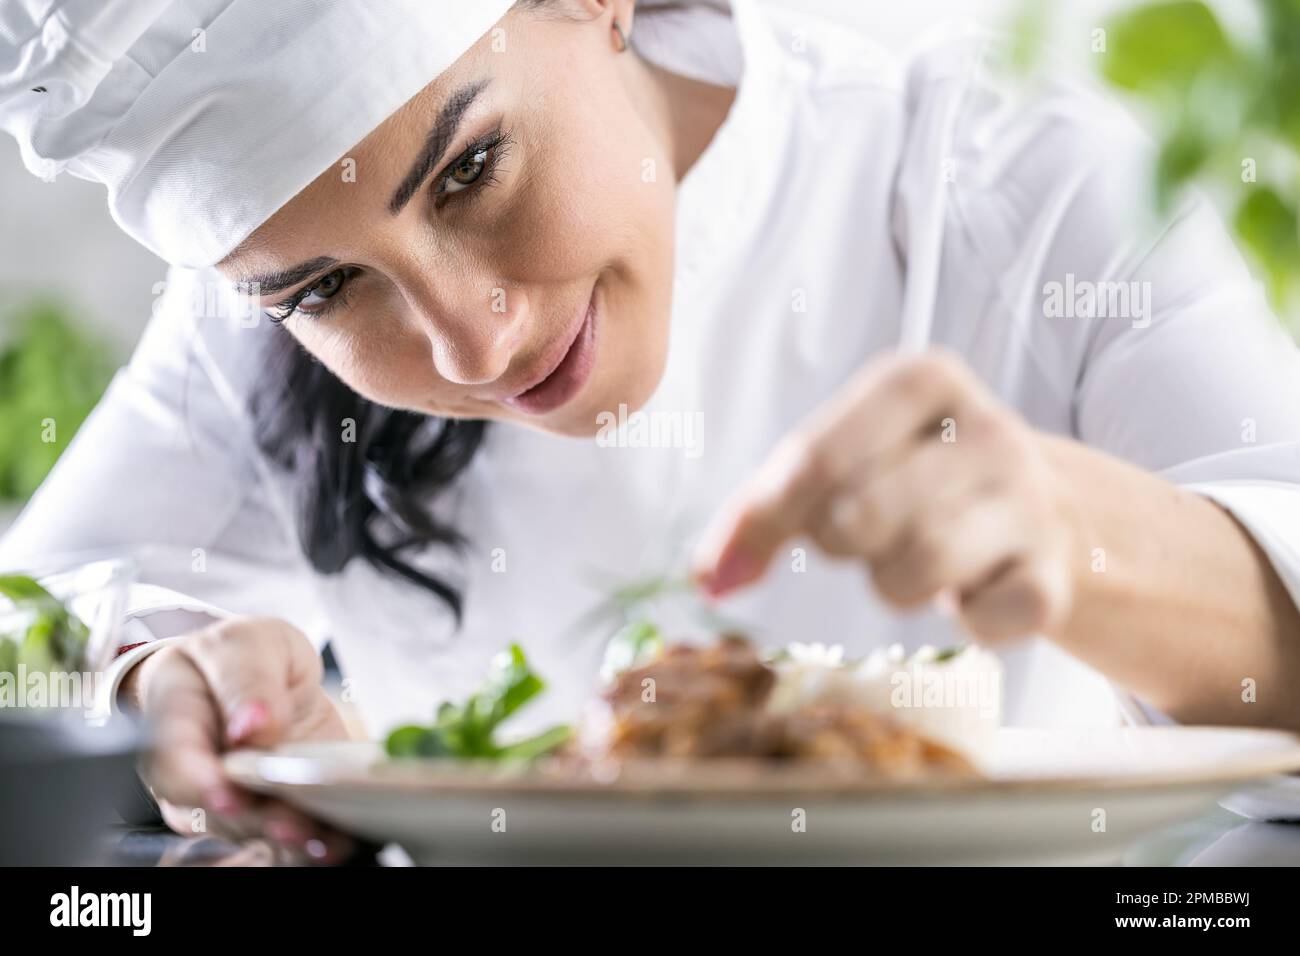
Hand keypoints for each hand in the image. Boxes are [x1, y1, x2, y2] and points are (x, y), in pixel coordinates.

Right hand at [121, 616, 353, 861]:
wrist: (260, 677)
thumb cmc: (242, 658)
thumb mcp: (249, 643)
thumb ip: (248, 678)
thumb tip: (253, 722)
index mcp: (173, 714)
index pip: (171, 754)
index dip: (198, 780)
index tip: (230, 792)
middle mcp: (188, 769)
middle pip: (209, 805)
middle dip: (253, 818)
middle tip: (290, 824)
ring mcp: (221, 797)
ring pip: (244, 828)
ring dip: (284, 837)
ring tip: (320, 838)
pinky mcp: (261, 812)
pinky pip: (274, 837)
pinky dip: (306, 843)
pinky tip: (334, 841)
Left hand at [692, 349, 1083, 641]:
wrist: (1051, 512)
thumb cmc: (918, 480)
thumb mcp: (843, 462)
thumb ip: (764, 506)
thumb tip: (710, 578)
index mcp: (923, 379)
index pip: (817, 456)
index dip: (768, 517)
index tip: (731, 562)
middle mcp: (987, 429)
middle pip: (857, 517)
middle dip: (838, 545)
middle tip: (861, 536)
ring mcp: (1032, 500)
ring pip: (914, 570)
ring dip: (893, 586)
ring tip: (913, 560)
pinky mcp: (1056, 575)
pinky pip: (980, 622)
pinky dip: (963, 623)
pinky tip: (973, 591)